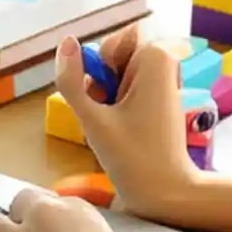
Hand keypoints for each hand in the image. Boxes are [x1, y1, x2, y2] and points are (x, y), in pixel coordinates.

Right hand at [55, 34, 197, 220]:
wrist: (165, 190)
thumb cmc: (132, 158)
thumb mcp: (92, 119)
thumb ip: (71, 81)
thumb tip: (66, 42)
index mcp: (155, 57)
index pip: (112, 41)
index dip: (99, 66)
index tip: (105, 96)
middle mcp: (165, 61)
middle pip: (114, 55)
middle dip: (102, 81)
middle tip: (107, 112)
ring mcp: (164, 79)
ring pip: (117, 72)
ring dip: (106, 94)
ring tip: (114, 123)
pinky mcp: (161, 95)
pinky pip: (127, 85)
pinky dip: (117, 102)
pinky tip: (121, 127)